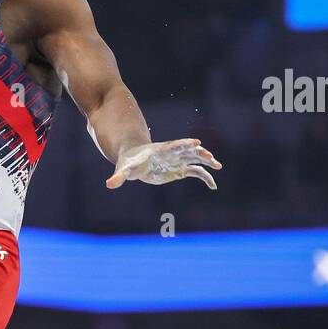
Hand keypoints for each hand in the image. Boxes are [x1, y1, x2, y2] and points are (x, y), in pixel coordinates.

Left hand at [105, 138, 221, 189]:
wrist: (134, 161)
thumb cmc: (129, 163)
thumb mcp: (124, 170)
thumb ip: (118, 177)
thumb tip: (109, 184)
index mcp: (161, 151)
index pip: (174, 145)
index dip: (184, 144)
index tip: (196, 142)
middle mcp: (172, 154)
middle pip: (189, 151)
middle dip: (200, 153)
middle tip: (210, 158)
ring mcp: (178, 161)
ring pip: (196, 159)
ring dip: (206, 162)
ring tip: (218, 166)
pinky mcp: (180, 170)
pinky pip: (196, 172)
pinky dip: (205, 177)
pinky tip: (213, 186)